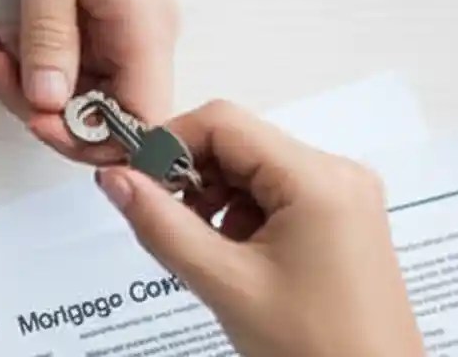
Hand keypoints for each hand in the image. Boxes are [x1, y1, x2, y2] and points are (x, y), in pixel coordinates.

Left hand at [0, 0, 178, 162]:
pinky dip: (11, 46)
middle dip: (30, 100)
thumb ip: (50, 32)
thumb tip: (50, 103)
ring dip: (11, 71)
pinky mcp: (84, 16)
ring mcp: (110, 27)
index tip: (34, 114)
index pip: (141, 123)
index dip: (88, 138)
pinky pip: (49, 54)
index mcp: (141, 26)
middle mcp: (134, 35)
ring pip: (62, 87)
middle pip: (94, 113)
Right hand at [97, 101, 424, 356]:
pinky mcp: (341, 218)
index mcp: (317, 178)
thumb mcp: (225, 284)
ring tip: (203, 249)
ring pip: (253, 168)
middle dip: (191, 176)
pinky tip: (232, 256)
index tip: (133, 179)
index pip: (223, 123)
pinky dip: (240, 214)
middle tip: (162, 222)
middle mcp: (337, 172)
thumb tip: (113, 177)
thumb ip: (162, 224)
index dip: (168, 143)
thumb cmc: (313, 348)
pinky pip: (275, 193)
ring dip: (213, 198)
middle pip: (239, 142)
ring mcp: (343, 195)